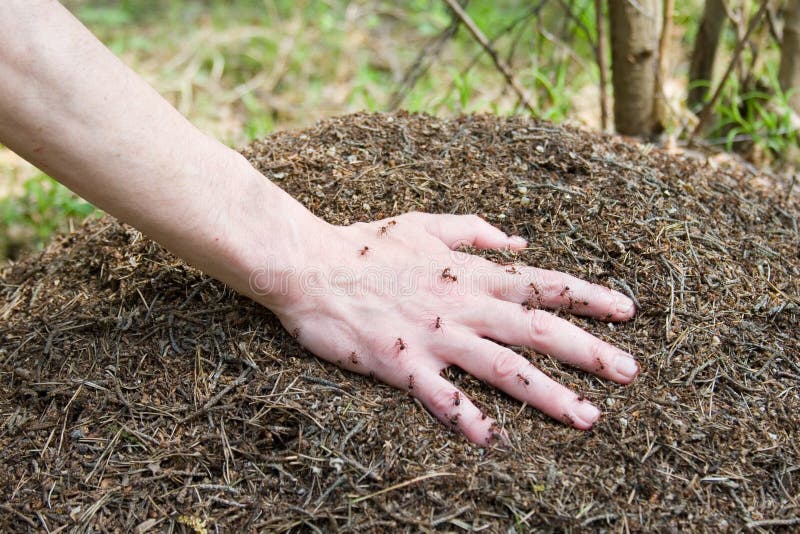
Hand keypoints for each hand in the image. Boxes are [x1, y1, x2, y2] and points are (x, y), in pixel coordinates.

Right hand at [255, 212, 637, 444]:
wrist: (311, 266)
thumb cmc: (367, 245)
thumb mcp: (424, 224)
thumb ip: (475, 230)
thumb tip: (520, 241)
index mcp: (470, 274)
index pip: (541, 284)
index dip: (588, 296)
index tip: (628, 310)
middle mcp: (463, 306)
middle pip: (537, 330)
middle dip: (588, 351)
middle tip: (630, 372)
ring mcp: (435, 338)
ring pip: (503, 368)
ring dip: (548, 394)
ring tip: (589, 417)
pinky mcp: (402, 366)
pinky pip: (441, 397)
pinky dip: (467, 417)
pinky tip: (494, 439)